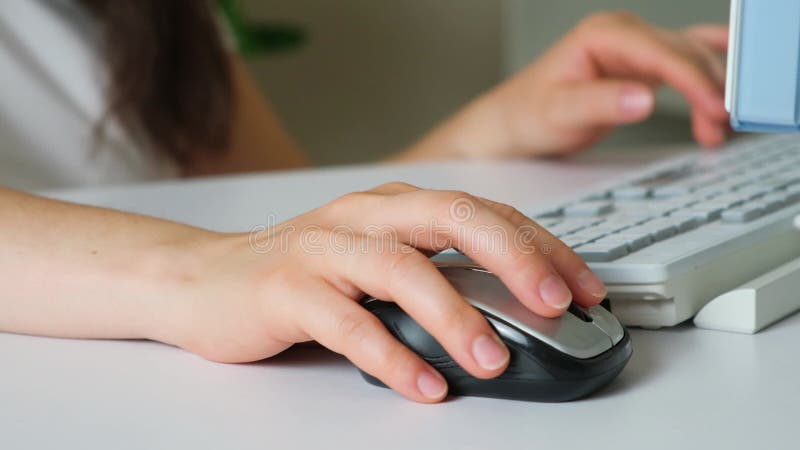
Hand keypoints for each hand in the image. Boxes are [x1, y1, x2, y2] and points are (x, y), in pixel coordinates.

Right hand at [158, 183, 606, 402]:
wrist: (203, 279)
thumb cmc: (300, 272)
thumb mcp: (376, 260)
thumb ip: (434, 272)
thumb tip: (513, 307)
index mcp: (394, 205)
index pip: (483, 212)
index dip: (540, 245)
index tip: (584, 287)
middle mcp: (364, 216)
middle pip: (450, 218)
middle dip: (514, 258)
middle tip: (558, 304)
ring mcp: (323, 249)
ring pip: (400, 269)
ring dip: (454, 315)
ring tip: (491, 359)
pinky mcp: (286, 290)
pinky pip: (347, 323)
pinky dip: (391, 356)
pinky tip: (424, 385)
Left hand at [400, 12, 728, 160]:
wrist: (514, 125)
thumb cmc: (528, 114)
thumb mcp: (559, 113)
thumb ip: (601, 104)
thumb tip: (643, 98)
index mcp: (603, 35)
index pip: (661, 52)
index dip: (694, 79)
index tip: (715, 107)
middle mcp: (623, 35)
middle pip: (684, 53)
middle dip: (709, 89)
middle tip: (721, 127)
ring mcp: (634, 49)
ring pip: (691, 61)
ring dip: (711, 91)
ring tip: (716, 130)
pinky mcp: (641, 67)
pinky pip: (685, 66)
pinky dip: (707, 80)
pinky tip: (728, 89)